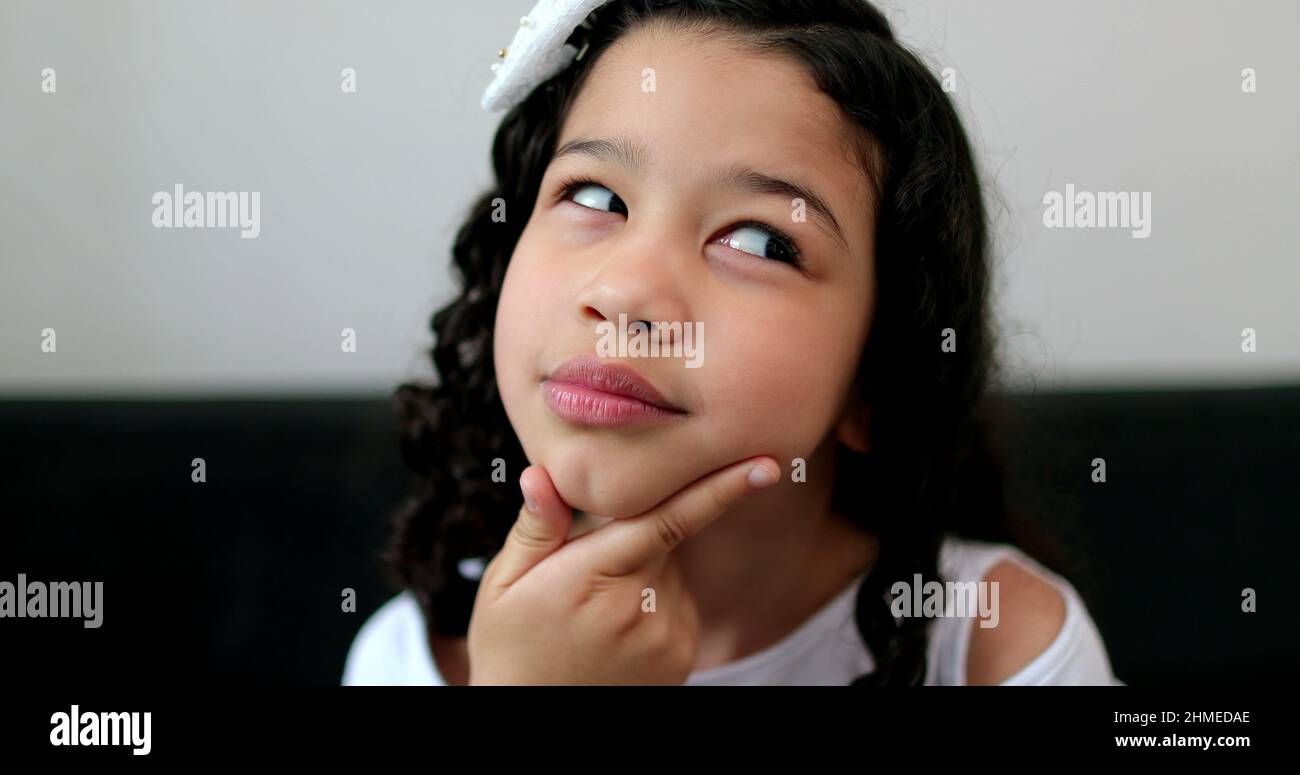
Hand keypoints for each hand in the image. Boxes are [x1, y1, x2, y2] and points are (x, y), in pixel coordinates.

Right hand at [466, 457, 779, 684]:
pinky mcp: (681, 652)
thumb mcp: (503, 585)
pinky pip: (678, 599)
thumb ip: (536, 528)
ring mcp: (666, 633)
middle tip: (582, 566)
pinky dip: (654, 597)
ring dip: (642, 568)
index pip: (666, 521)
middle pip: (662, 534)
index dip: (718, 491)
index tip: (764, 468)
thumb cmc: (513, 645)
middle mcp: (638, 606)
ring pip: (670, 567)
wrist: (535, 719)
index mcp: (589, 577)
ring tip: (593, 607)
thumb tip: (540, 475)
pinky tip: (615, 625)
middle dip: (631, 532)